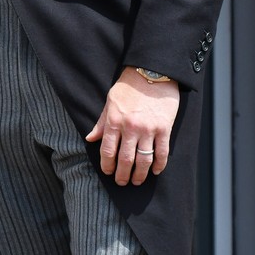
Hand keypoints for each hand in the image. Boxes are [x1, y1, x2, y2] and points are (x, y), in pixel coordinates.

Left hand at [85, 66, 179, 185]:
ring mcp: (148, 129)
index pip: (108, 150)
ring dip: (139, 175)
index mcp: (114, 120)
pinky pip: (161, 153)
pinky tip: (155, 171)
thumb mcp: (110, 101)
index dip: (107, 165)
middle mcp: (130, 127)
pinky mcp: (164, 128)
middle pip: (125, 159)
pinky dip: (158, 165)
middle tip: (122, 182)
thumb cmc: (129, 86)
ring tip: (137, 181)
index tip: (108, 172)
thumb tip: (90, 139)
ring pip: (143, 160)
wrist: (152, 72)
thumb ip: (101, 123)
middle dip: (122, 175)